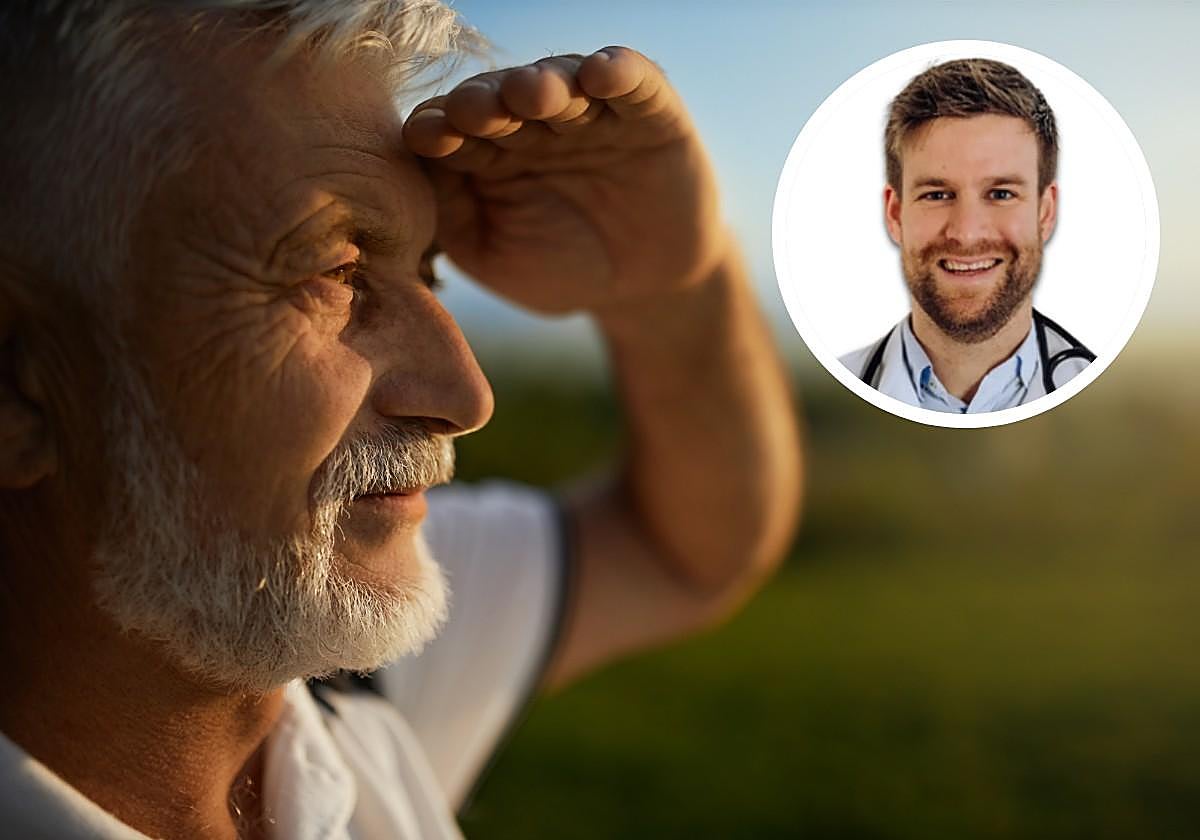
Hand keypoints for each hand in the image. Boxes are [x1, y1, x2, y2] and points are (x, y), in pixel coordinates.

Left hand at [402, 47, 724, 314]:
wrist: (641, 289)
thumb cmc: (556, 269)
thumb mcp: (490, 252)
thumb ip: (451, 210)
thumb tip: (417, 160)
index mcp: (486, 149)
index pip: (452, 127)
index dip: (439, 127)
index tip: (426, 137)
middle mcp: (533, 120)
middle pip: (501, 96)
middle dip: (485, 100)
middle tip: (474, 110)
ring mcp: (590, 112)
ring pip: (562, 81)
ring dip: (544, 83)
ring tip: (531, 92)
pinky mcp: (649, 112)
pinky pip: (635, 82)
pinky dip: (619, 71)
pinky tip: (601, 73)